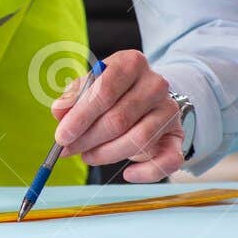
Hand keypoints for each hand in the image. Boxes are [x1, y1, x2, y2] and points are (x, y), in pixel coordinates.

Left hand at [49, 49, 185, 182]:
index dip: (80, 117)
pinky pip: (168, 160)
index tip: (61, 136)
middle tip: (68, 150)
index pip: (104, 91)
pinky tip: (128, 174)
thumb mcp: (90, 85)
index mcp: (131, 63)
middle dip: (88, 139)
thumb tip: (59, 112)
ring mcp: (169, 110)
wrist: (147, 96)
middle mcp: (156, 84)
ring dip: (107, 154)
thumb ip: (73, 97)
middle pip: (119, 119)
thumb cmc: (111, 91)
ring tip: (88, 156)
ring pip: (138, 140)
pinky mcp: (178, 135)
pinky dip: (146, 172)